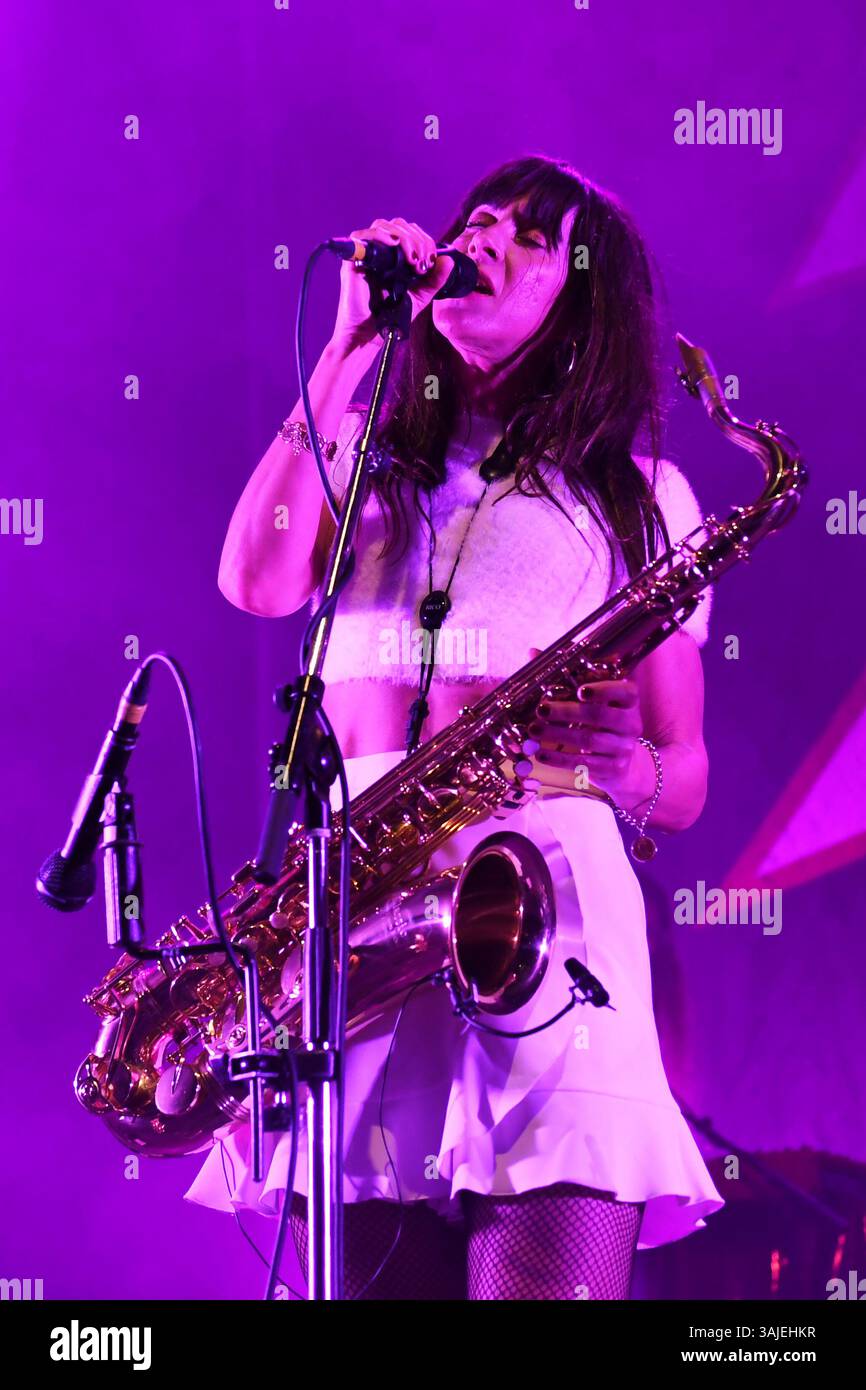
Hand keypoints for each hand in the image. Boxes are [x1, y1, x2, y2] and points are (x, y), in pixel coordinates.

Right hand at [331, 217, 453, 351]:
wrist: (372, 334)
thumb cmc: (393, 316)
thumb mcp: (420, 296)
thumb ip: (435, 279)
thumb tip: (448, 260)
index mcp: (395, 256)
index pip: (409, 232)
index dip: (423, 238)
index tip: (430, 258)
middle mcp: (380, 251)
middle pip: (398, 225)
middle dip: (415, 238)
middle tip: (421, 260)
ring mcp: (366, 254)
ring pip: (382, 226)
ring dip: (402, 237)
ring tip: (411, 258)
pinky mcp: (353, 260)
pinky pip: (361, 236)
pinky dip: (379, 235)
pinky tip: (393, 245)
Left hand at [523, 650, 642, 802]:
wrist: (622, 766)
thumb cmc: (600, 723)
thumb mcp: (589, 701)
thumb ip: (565, 676)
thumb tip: (533, 653)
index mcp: (629, 702)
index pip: (626, 692)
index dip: (604, 690)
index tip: (580, 690)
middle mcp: (631, 724)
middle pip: (599, 716)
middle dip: (567, 712)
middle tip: (541, 709)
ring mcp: (623, 748)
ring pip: (589, 740)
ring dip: (558, 735)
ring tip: (534, 730)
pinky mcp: (612, 769)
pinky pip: (584, 763)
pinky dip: (560, 758)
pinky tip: (541, 754)